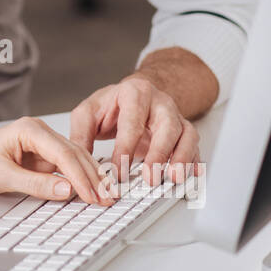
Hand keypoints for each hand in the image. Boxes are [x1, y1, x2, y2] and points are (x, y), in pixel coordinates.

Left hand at [0, 116, 111, 204]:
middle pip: (75, 154)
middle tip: (108, 199)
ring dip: (90, 178)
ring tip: (106, 197)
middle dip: (92, 178)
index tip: (94, 196)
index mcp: (30, 130)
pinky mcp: (43, 154)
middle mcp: (40, 131)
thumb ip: (36, 184)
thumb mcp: (3, 177)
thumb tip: (67, 189)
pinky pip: (66, 166)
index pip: (64, 154)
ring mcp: (42, 142)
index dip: (81, 177)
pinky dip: (79, 178)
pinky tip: (92, 190)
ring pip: (74, 159)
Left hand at [68, 73, 198, 184]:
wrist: (136, 95)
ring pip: (187, 134)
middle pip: (166, 124)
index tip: (118, 170)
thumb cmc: (112, 104)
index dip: (126, 148)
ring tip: (174, 178)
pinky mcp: (184, 130)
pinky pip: (195, 145)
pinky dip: (194, 161)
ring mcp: (175, 115)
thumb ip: (80, 135)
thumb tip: (75, 162)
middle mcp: (160, 102)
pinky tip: (190, 176)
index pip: (132, 121)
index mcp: (134, 92)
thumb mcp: (89, 112)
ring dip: (182, 158)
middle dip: (159, 153)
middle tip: (150, 177)